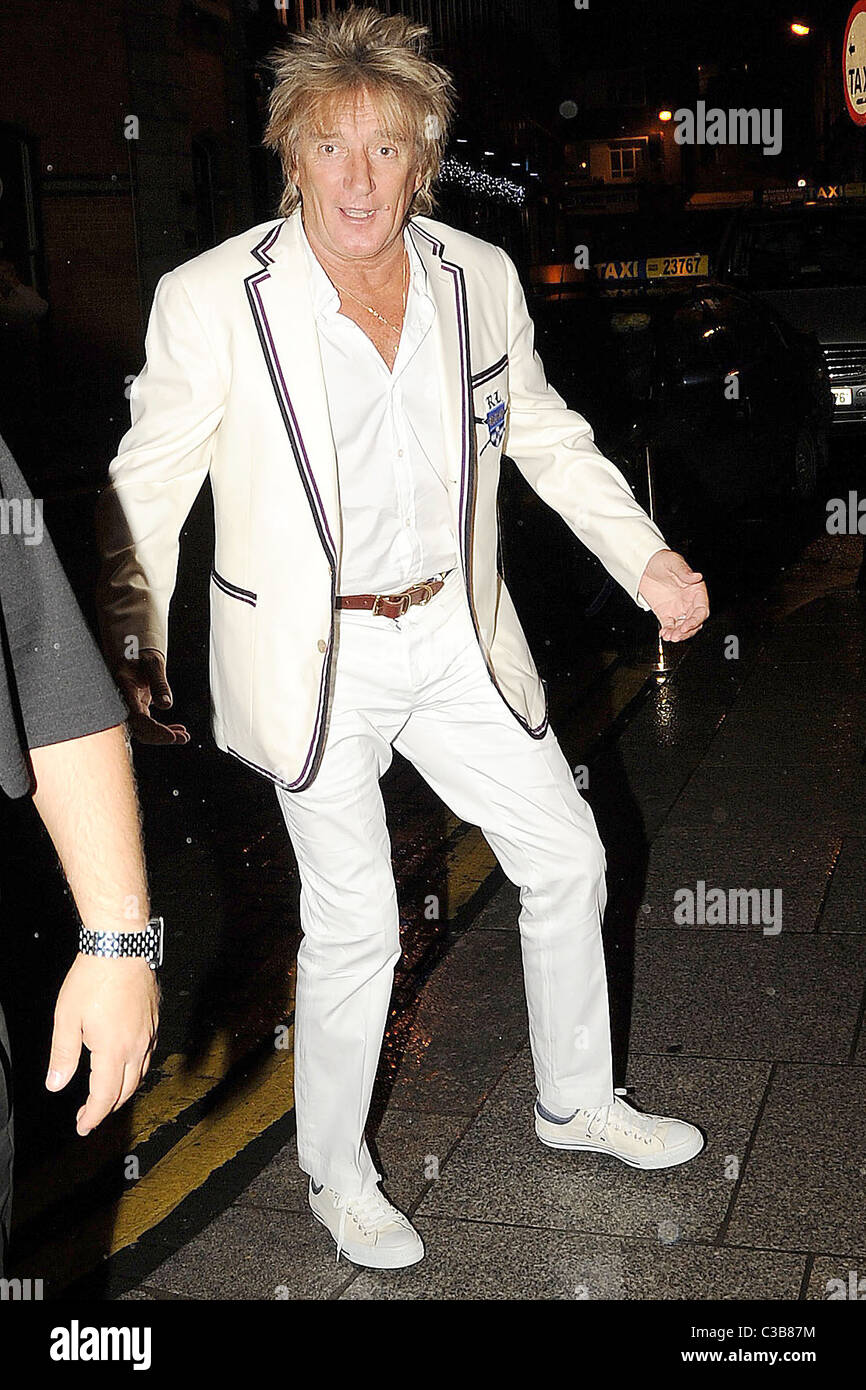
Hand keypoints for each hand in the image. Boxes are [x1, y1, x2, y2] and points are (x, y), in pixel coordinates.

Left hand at [46, 954, 159, 1135]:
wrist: (120, 946)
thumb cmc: (93, 977)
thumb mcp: (66, 1018)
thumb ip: (62, 1055)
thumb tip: (56, 1084)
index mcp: (112, 1049)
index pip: (104, 1096)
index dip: (92, 1115)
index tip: (83, 1125)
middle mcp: (135, 1045)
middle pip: (126, 1089)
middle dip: (107, 1107)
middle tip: (90, 1115)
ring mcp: (148, 1032)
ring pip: (140, 1073)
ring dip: (123, 1089)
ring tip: (106, 1093)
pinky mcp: (153, 1019)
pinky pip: (148, 1053)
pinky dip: (135, 1068)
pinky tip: (124, 1062)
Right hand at [115, 648, 189, 744]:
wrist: (133, 653)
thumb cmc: (141, 655)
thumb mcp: (153, 663)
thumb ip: (159, 683)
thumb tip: (166, 705)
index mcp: (123, 688)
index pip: (136, 717)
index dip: (153, 729)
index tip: (172, 736)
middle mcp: (123, 701)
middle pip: (139, 729)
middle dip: (161, 737)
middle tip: (183, 738)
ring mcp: (129, 707)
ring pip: (144, 730)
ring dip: (164, 736)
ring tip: (184, 737)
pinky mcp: (137, 710)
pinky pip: (148, 725)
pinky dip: (163, 730)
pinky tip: (178, 731)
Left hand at [638, 548, 708, 641]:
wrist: (643, 564)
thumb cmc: (662, 560)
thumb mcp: (673, 563)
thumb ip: (684, 572)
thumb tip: (696, 577)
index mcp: (695, 591)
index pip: (701, 609)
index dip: (696, 620)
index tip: (687, 626)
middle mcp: (688, 602)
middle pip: (694, 622)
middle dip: (687, 631)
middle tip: (677, 635)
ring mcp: (677, 608)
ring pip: (683, 627)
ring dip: (678, 634)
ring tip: (670, 637)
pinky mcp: (665, 613)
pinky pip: (669, 626)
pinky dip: (668, 632)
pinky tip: (664, 634)